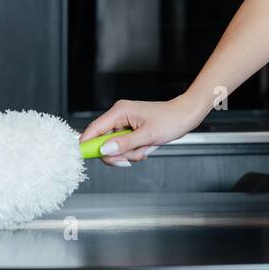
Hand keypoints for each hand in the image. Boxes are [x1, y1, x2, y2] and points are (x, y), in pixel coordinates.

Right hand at [78, 95, 206, 166]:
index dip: (87, 143)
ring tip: (145, 148)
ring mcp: (124, 124)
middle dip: (118, 154)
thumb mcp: (147, 135)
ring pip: (115, 147)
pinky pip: (125, 147)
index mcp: (119, 111)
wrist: (185, 116)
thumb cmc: (170, 120)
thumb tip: (104, 150)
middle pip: (103, 142)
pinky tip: (146, 147)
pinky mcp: (131, 130)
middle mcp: (119, 116)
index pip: (94, 129)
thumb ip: (124, 144)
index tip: (83, 157)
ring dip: (130, 153)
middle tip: (131, 157)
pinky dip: (135, 152)